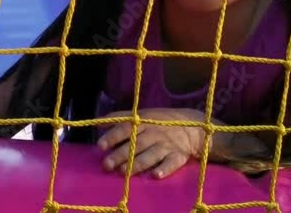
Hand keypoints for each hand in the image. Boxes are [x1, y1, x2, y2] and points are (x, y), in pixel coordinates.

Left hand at [96, 108, 211, 178]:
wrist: (193, 127)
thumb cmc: (161, 121)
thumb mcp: (142, 115)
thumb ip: (120, 118)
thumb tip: (96, 122)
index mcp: (145, 122)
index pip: (126, 128)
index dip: (113, 136)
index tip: (100, 145)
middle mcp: (155, 133)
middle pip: (136, 144)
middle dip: (120, 155)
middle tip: (106, 165)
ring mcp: (167, 145)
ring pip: (150, 155)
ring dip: (136, 164)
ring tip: (122, 172)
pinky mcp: (179, 156)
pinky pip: (171, 163)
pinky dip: (164, 169)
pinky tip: (155, 175)